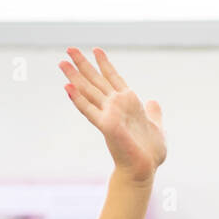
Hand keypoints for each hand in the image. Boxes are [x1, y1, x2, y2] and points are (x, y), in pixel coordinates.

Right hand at [60, 47, 165, 182]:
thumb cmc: (150, 153)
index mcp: (129, 103)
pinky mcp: (107, 126)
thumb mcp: (156, 126)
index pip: (114, 78)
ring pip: (89, 91)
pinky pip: (89, 110)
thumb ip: (153, 113)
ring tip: (61, 63)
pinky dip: (78, 100)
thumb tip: (153, 101)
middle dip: (83, 64)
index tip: (96, 49)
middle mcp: (116, 106)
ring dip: (74, 77)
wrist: (144, 169)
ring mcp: (110, 114)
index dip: (105, 64)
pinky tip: (67, 88)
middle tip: (69, 48)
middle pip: (96, 80)